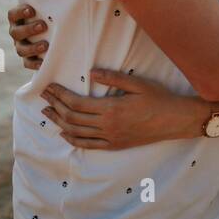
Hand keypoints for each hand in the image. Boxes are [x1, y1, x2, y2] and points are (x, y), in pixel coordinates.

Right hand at [7, 3, 48, 69]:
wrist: (55, 30)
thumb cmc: (52, 14)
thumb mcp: (50, 7)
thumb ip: (52, 2)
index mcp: (18, 18)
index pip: (13, 15)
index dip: (20, 12)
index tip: (32, 10)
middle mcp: (17, 32)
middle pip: (16, 32)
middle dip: (29, 29)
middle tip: (43, 25)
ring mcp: (21, 46)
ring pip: (21, 49)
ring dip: (32, 47)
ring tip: (46, 45)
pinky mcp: (28, 59)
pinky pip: (27, 63)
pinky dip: (34, 64)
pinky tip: (43, 62)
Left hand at [39, 71, 202, 149]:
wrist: (175, 120)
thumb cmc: (158, 98)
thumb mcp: (137, 83)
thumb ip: (112, 78)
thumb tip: (90, 73)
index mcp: (111, 108)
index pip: (76, 103)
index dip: (60, 95)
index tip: (50, 87)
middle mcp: (107, 126)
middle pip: (72, 117)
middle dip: (55, 105)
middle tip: (44, 96)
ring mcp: (110, 138)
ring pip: (76, 132)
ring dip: (59, 122)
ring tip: (47, 113)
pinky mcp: (115, 145)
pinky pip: (88, 145)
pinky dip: (73, 139)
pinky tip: (64, 133)